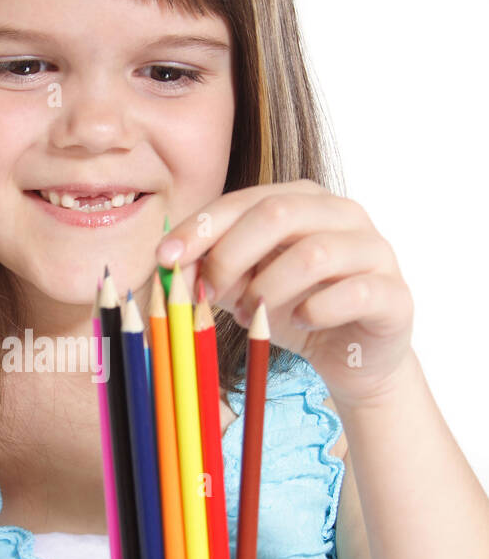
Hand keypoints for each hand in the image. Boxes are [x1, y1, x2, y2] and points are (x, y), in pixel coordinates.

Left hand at [157, 179, 414, 407]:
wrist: (353, 357)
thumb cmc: (297, 311)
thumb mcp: (244, 288)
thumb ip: (211, 271)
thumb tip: (167, 266)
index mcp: (304, 201)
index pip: (244, 200)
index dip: (201, 228)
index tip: (166, 258)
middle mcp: (342, 214)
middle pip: (278, 215)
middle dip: (232, 256)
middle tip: (212, 293)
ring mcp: (374, 250)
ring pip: (314, 254)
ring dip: (270, 290)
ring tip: (255, 316)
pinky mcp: (393, 293)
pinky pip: (353, 293)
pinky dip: (316, 310)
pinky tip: (302, 322)